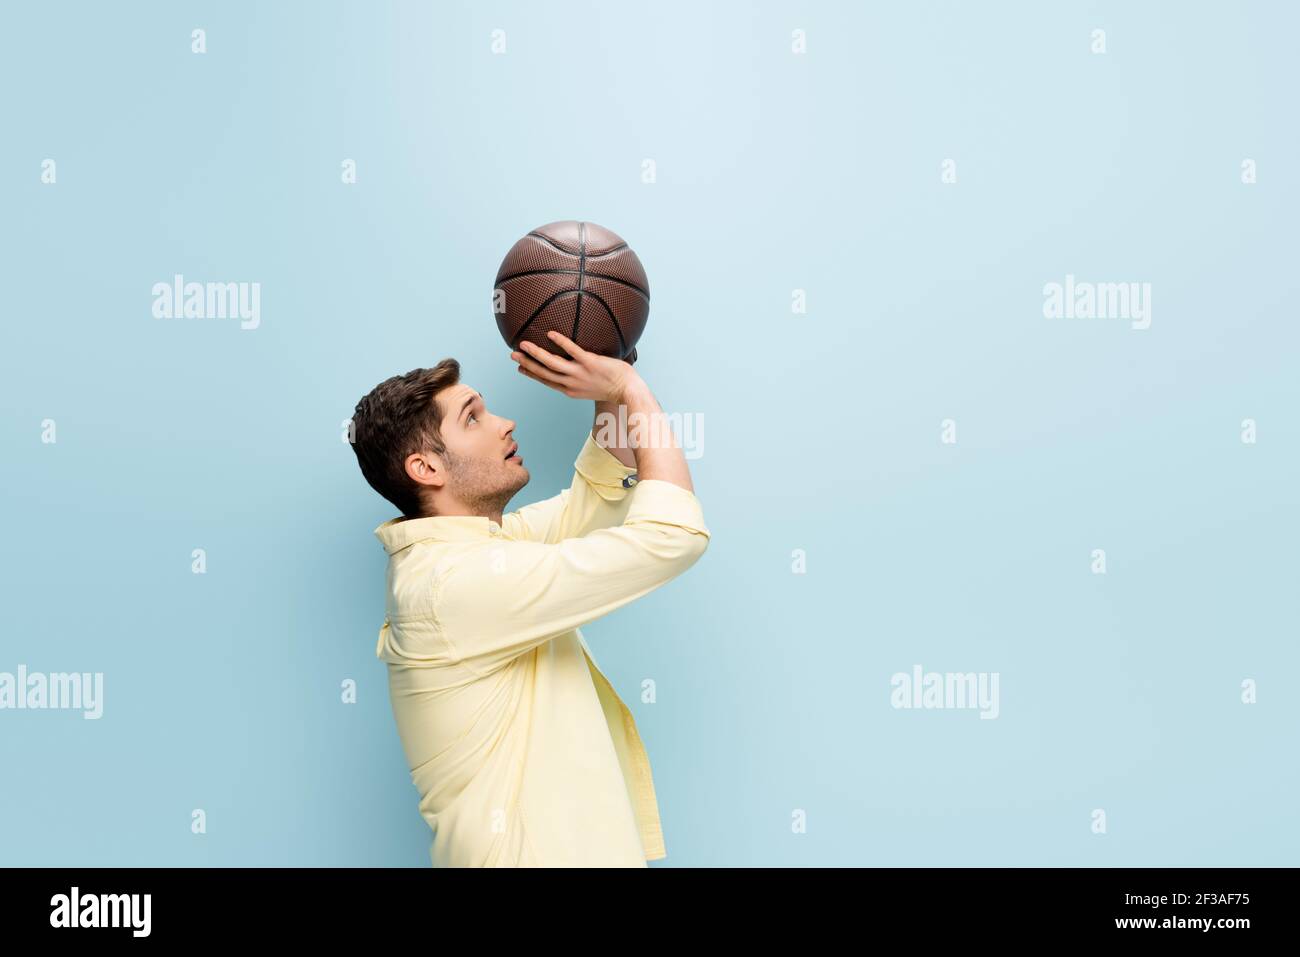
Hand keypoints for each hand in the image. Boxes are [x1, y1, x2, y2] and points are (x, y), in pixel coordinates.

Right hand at [511, 331, 640, 402]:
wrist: (628, 390)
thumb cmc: (612, 386)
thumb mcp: (591, 388)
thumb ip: (580, 380)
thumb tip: (574, 369)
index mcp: (570, 390)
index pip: (546, 380)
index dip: (532, 374)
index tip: (520, 367)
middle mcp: (571, 383)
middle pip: (544, 372)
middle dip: (527, 363)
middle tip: (512, 355)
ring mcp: (580, 373)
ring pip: (552, 363)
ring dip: (536, 354)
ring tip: (523, 345)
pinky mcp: (590, 363)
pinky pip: (573, 350)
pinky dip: (561, 342)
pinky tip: (551, 334)